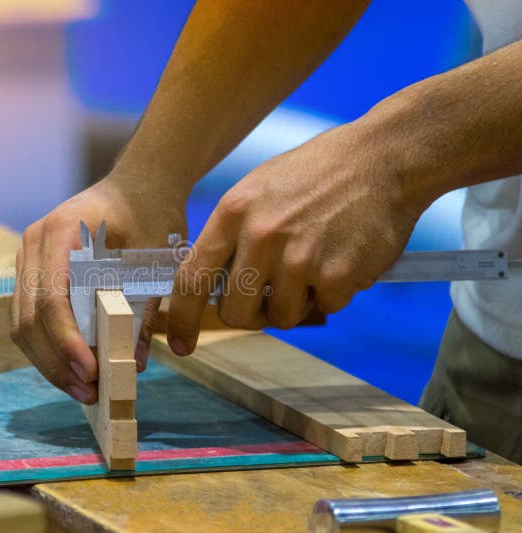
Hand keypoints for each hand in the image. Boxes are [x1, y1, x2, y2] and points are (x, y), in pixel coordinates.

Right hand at [11, 176, 186, 402]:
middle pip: (28, 317)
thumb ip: (143, 309)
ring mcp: (28, 258)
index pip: (50, 298)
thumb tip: (132, 363)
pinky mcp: (34, 273)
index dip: (66, 340)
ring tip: (83, 390)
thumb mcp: (155, 258)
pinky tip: (74, 368)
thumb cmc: (150, 213)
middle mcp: (33, 244)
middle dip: (56, 361)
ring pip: (21, 323)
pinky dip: (48, 347)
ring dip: (49, 361)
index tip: (89, 371)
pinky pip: (29, 318)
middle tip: (89, 393)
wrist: (140, 183)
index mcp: (59, 233)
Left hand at [167, 122, 421, 354]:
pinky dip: (334, 292)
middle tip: (270, 294)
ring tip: (314, 264)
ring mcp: (300, 258)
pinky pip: (325, 307)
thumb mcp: (258, 189)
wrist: (383, 158)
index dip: (181, 318)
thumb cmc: (318, 172)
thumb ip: (232, 234)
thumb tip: (211, 283)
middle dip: (250, 313)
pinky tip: (342, 257)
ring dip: (297, 303)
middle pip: (235, 312)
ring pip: (282, 317)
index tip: (180, 343)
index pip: (192, 278)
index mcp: (233, 212)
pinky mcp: (338, 275)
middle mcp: (261, 236)